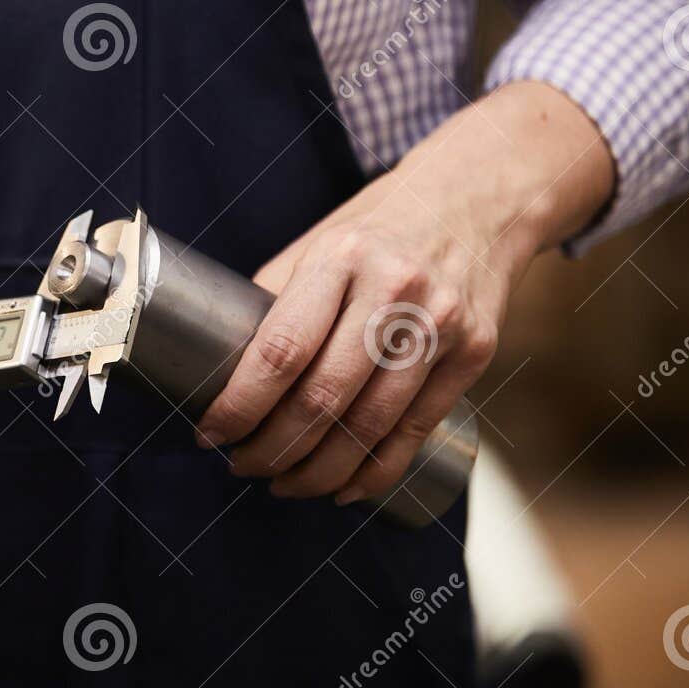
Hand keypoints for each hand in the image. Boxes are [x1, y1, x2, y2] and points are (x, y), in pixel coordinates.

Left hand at [196, 81, 614, 503]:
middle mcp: (394, 292)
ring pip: (370, 426)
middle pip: (323, 398)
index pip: (280, 350)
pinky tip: (340, 488)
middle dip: (272, 448)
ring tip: (282, 483)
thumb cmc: (380, 226)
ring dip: (318, 471)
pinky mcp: (475, 352)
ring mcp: (440, 325)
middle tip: (241, 465)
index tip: (210, 433)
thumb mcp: (320, 242)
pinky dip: (374, 471)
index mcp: (341, 258)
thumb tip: (221, 366)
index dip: (239, 404)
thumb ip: (277, 300)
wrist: (479, 199)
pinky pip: (416, 431)